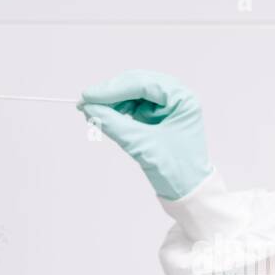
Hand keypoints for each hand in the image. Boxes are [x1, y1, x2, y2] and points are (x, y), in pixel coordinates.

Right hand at [77, 69, 212, 199]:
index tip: (88, 96)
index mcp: (182, 98)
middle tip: (86, 102)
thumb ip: (114, 124)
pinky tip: (105, 117)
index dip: (113, 89)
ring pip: (132, 94)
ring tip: (93, 114)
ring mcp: (167, 104)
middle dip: (111, 94)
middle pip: (136, 84)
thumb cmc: (175, 170)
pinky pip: (133, 106)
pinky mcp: (157, 115)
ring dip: (112, 102)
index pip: (143, 84)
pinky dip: (118, 110)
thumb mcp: (142, 145)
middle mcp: (176, 96)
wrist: (188, 191)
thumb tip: (88, 108)